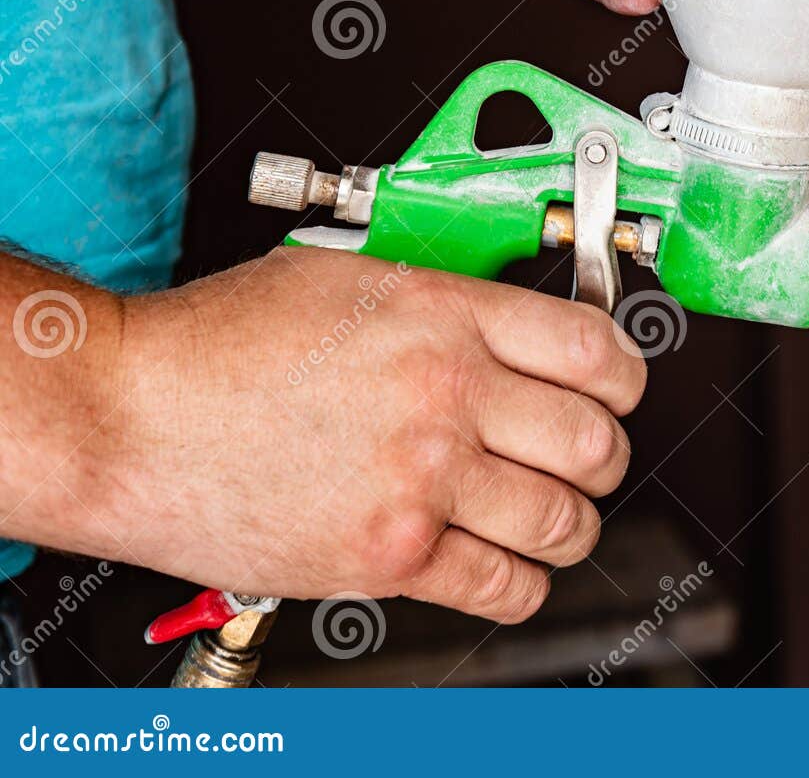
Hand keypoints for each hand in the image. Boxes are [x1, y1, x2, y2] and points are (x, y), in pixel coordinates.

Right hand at [97, 248, 644, 622]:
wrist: (126, 413)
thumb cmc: (217, 344)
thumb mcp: (348, 279)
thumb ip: (442, 304)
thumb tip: (510, 330)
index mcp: (444, 317)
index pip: (596, 350)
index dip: (626, 377)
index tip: (618, 391)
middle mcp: (447, 395)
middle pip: (599, 440)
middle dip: (605, 455)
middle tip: (585, 458)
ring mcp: (422, 479)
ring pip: (564, 518)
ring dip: (572, 523)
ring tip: (554, 517)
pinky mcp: (389, 556)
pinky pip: (504, 585)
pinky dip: (523, 582)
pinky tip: (508, 568)